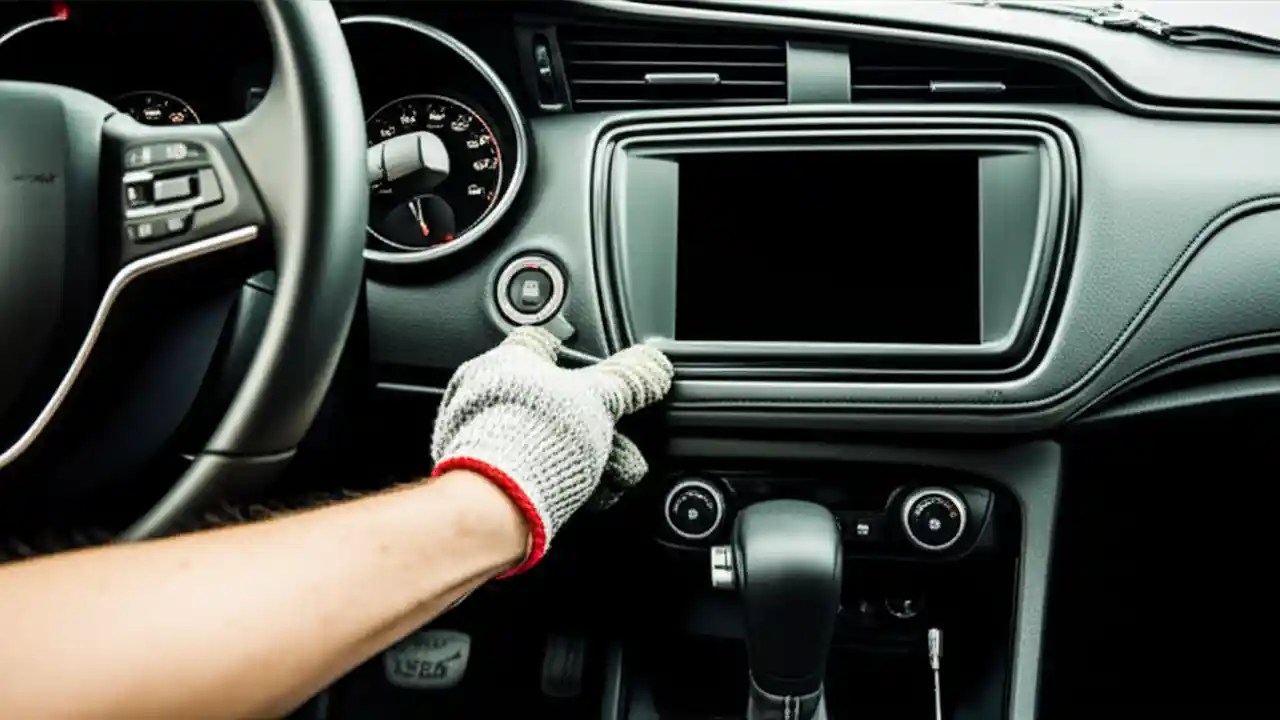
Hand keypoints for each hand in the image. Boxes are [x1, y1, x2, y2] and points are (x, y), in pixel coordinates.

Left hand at [431, 328, 673, 575]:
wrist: (496, 502)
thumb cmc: (538, 437)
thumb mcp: (600, 398)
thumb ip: (628, 379)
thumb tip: (655, 365)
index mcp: (510, 361)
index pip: (539, 341)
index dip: (567, 352)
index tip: (587, 364)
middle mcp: (484, 394)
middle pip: (543, 397)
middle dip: (581, 419)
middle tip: (610, 434)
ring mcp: (478, 436)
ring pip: (537, 438)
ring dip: (573, 454)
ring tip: (606, 475)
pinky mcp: (478, 477)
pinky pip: (524, 471)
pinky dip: (554, 480)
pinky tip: (581, 496)